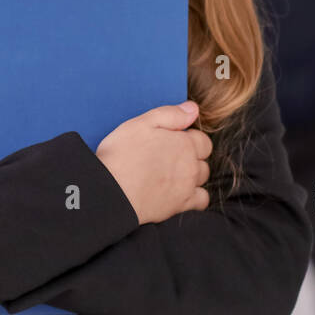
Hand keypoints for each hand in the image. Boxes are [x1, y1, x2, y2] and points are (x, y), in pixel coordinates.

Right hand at [96, 101, 210, 224]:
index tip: (172, 141)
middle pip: (203, 159)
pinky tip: (180, 192)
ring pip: (202, 178)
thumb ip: (172, 114)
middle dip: (191, 156)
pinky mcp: (181, 205)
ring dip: (192, 174)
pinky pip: (201, 200)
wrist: (111, 192)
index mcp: (184, 143)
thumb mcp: (142, 123)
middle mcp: (191, 165)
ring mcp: (187, 187)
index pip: (202, 140)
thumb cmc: (122, 155)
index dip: (188, 138)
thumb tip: (193, 109)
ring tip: (172, 174)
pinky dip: (195, 196)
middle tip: (169, 157)